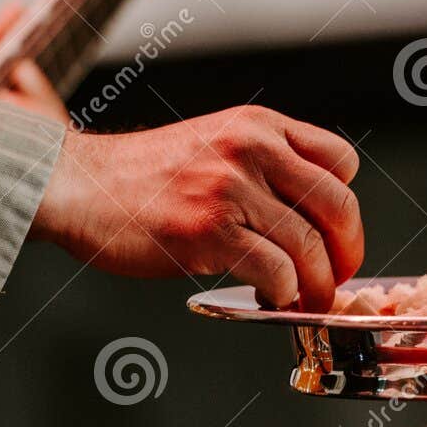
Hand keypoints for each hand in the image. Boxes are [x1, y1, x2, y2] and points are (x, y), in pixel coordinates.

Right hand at [34, 105, 362, 310]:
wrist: (80, 186)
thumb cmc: (139, 176)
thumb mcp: (213, 143)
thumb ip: (261, 165)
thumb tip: (307, 217)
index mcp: (258, 126)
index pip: (341, 160)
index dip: (344, 206)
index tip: (336, 235)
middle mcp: (251, 149)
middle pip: (337, 205)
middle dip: (347, 252)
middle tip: (337, 277)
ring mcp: (230, 189)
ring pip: (309, 246)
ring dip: (318, 285)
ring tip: (307, 300)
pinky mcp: (209, 231)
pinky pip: (276, 271)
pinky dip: (284, 294)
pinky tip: (271, 298)